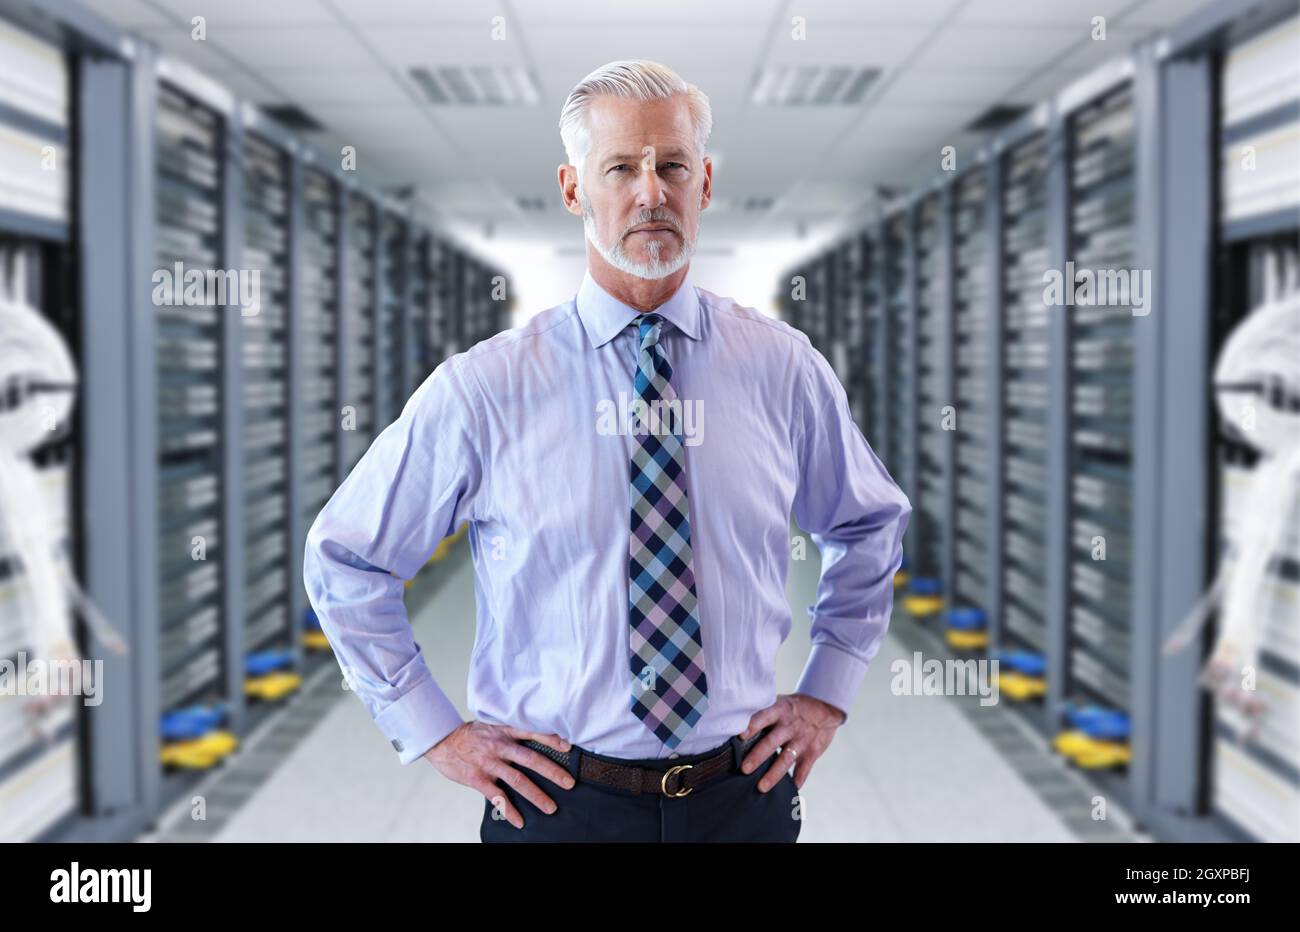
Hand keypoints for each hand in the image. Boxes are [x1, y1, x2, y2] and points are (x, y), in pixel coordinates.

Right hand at [422, 720, 574, 828]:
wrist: (442, 741)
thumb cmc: (471, 735)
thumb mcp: (492, 725)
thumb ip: (511, 732)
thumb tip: (537, 738)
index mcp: (505, 731)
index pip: (532, 733)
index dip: (551, 739)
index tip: (568, 747)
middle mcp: (499, 746)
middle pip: (530, 759)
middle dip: (552, 771)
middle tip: (569, 783)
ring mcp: (489, 763)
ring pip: (517, 780)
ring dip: (536, 795)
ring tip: (551, 808)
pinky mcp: (478, 778)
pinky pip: (497, 797)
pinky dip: (509, 810)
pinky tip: (520, 821)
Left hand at [737, 693, 844, 792]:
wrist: (824, 708)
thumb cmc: (793, 708)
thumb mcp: (779, 703)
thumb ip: (762, 714)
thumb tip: (735, 724)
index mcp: (779, 711)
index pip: (764, 717)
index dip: (752, 726)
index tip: (740, 736)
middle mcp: (789, 726)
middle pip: (772, 742)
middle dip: (757, 756)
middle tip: (744, 769)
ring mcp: (801, 740)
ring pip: (786, 759)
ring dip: (773, 774)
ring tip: (761, 787)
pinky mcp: (812, 752)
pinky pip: (804, 769)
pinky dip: (797, 780)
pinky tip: (790, 790)